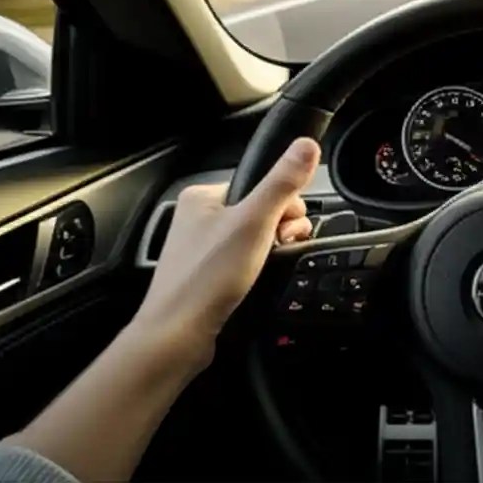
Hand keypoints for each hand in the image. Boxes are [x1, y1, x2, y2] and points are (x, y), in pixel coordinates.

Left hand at [132, 138, 321, 362]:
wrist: (177, 336)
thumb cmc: (206, 279)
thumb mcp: (253, 222)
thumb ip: (281, 183)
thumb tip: (306, 146)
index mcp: (203, 196)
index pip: (261, 186)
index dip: (283, 208)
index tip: (284, 231)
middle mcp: (198, 218)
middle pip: (261, 212)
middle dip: (278, 233)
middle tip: (273, 252)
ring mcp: (201, 248)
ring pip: (254, 239)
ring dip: (269, 253)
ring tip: (263, 270)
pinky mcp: (207, 274)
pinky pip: (243, 261)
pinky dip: (255, 271)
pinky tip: (253, 283)